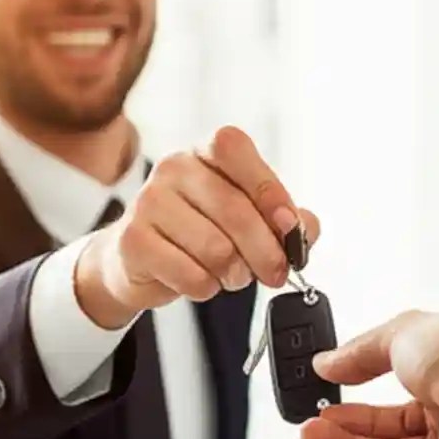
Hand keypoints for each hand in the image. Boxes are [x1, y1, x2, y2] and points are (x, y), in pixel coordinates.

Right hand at [75, 126, 319, 328]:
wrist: (139, 258)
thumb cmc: (200, 230)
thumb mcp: (247, 215)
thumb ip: (285, 218)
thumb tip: (305, 229)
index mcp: (204, 151)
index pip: (236, 151)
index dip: (268, 190)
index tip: (290, 226)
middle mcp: (173, 168)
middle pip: (235, 211)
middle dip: (266, 252)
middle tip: (274, 272)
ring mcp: (148, 202)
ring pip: (216, 249)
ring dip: (235, 273)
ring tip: (230, 274)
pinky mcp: (133, 241)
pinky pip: (190, 275)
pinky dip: (206, 287)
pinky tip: (201, 280)